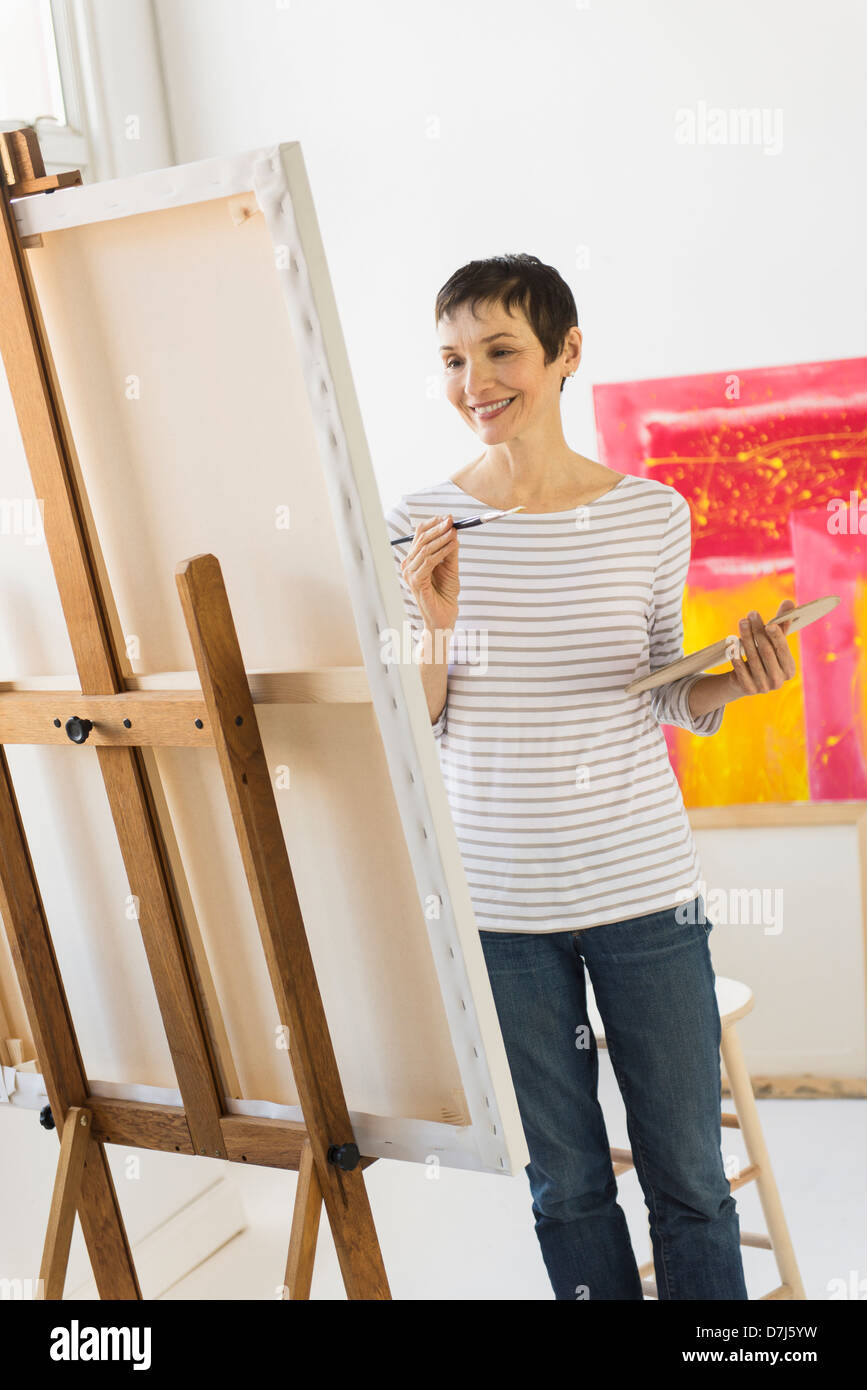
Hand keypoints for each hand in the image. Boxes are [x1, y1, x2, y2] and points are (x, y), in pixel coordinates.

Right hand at [399, 514, 459, 633]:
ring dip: (441, 538)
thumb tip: (453, 531)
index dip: (433, 523)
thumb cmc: (445, 595)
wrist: (443, 618)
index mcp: (414, 559)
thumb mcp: (450, 568)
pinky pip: (429, 561)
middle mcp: (408, 565)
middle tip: (451, 520)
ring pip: (425, 549)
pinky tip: (453, 546)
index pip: (419, 534)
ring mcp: (410, 573)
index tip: (448, 517)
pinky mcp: (416, 582)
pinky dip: (442, 551)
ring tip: (454, 532)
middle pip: (421, 539)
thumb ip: (450, 551)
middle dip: (437, 527)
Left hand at [726, 600, 796, 697]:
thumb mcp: (773, 642)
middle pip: (766, 652)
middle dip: (758, 632)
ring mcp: (763, 687)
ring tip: (742, 623)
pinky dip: (736, 657)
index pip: (782, 650)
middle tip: (750, 615)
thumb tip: (789, 602)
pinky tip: (732, 645)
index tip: (769, 624)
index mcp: (789, 669)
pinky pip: (741, 670)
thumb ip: (781, 624)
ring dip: (746, 638)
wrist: (745, 680)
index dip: (776, 637)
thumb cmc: (764, 656)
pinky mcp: (748, 689)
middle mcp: (778, 680)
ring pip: (753, 658)